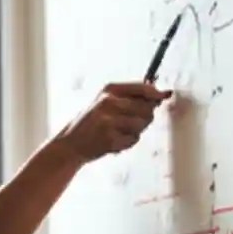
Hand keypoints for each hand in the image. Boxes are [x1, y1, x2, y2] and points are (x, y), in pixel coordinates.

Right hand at [57, 81, 171, 162]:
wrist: (69, 145)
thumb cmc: (90, 124)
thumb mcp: (105, 102)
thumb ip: (130, 98)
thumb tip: (161, 95)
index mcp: (109, 90)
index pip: (143, 88)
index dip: (157, 93)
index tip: (163, 97)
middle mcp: (108, 102)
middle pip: (148, 108)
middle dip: (145, 117)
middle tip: (129, 123)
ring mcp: (109, 119)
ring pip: (142, 124)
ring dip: (135, 131)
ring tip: (118, 132)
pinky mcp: (110, 137)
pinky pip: (134, 139)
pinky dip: (127, 143)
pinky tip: (113, 141)